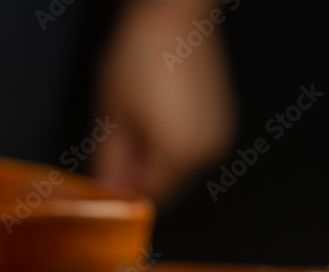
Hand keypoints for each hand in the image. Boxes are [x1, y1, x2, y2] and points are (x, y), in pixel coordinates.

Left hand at [92, 0, 237, 203]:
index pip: (150, 196)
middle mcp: (206, 153)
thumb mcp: (113, 117)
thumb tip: (108, 190)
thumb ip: (110, 162)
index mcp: (180, 156)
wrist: (173, 16)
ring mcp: (218, 136)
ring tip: (134, 125)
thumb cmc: (140, 58)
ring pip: (178, 167)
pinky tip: (154, 117)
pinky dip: (171, 144)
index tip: (107, 176)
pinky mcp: (221, 121)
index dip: (125, 190)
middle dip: (140, 174)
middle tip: (116, 145)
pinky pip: (191, 147)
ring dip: (154, 159)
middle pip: (167, 184)